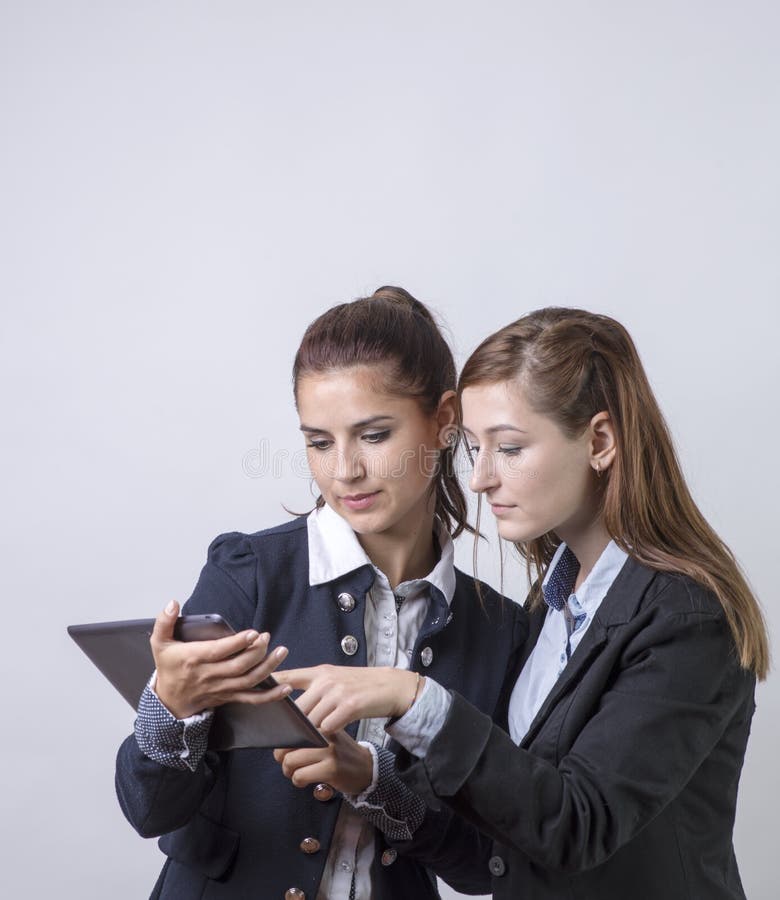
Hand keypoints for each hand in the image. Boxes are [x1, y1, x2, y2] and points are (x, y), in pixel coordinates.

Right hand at [151, 600, 291, 718]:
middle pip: (238, 666)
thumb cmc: (168, 667)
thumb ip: (164, 622)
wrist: (169, 701)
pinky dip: (270, 696)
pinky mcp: (229, 696)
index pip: (219, 651)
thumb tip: (173, 603)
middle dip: (256, 652)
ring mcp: (222, 688)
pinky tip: (285, 688)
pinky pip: (252, 699)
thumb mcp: (159, 643)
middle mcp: (210, 675)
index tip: (253, 633)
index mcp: (194, 659)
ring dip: (268, 667)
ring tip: (282, 651)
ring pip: (249, 680)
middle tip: (268, 637)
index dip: (237, 643)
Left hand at [273, 664, 419, 733]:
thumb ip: (313, 686)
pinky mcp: (350, 705)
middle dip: (291, 728)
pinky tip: (328, 740)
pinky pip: (329, 726)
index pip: (288, 676)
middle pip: (297, 709)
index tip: (255, 694)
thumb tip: (289, 698)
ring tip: (305, 747)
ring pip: (312, 721)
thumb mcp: (334, 677)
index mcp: (319, 672)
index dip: (270, 685)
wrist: (389, 686)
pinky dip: (327, 735)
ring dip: (308, 736)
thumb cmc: (359, 685)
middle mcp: (326, 680)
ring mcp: (338, 692)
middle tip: (282, 743)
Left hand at [273, 731, 373, 793]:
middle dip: (282, 760)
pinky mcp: (331, 769)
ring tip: (296, 774)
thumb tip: (281, 742)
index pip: (292, 728)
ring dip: (289, 772)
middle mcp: (326, 733)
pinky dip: (298, 781)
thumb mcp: (327, 737)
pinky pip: (300, 776)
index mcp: (322, 723)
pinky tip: (305, 781)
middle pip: (287, 746)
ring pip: (290, 761)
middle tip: (288, 766)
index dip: (282, 743)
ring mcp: (329, 751)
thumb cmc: (341, 754)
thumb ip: (308, 735)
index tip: (284, 751)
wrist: (366, 768)